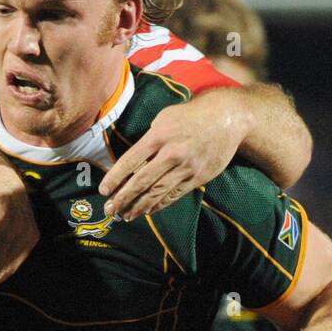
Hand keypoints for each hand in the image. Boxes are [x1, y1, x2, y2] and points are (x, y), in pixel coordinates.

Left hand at [98, 90, 253, 220]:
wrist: (228, 118)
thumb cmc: (192, 115)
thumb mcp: (165, 117)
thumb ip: (149, 138)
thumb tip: (134, 159)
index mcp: (159, 136)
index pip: (130, 161)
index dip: (115, 178)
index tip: (103, 191)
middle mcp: (171, 153)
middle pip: (141, 181)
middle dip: (123, 198)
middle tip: (110, 210)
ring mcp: (186, 167)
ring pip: (157, 193)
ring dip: (139, 206)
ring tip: (126, 215)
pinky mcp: (198, 177)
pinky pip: (174, 195)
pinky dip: (159, 205)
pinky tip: (148, 211)